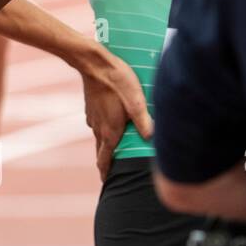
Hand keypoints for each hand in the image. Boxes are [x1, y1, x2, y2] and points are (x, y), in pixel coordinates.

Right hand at [78, 44, 151, 180]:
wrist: (93, 62)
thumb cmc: (117, 80)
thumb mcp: (136, 100)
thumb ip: (144, 121)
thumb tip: (154, 139)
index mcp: (108, 131)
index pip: (104, 159)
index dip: (106, 172)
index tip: (108, 182)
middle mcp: (98, 127)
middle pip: (101, 151)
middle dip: (107, 161)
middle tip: (114, 170)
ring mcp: (92, 117)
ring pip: (100, 136)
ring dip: (107, 144)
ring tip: (118, 147)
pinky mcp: (91, 107)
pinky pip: (97, 124)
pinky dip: (104, 129)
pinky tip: (113, 123)